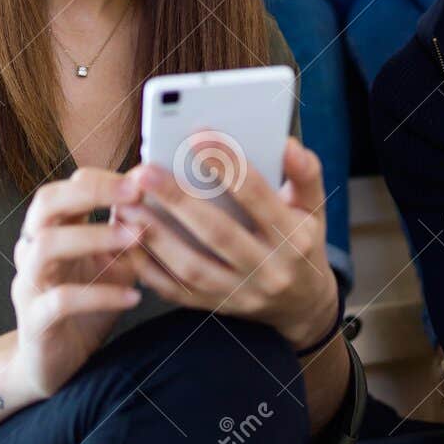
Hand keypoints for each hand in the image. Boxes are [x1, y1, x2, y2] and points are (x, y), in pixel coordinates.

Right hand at [4, 167, 145, 402]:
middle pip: (45, 204)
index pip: (66, 188)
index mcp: (51, 230)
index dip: (102, 180)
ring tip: (137, 238)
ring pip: (47, 246)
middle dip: (90, 194)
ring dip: (94, 237)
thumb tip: (165, 197)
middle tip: (135, 193)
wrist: (54, 362)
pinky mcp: (34, 321)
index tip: (141, 179)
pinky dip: (100, 295)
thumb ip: (129, 232)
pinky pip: (61, 300)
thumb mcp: (114, 263)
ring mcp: (29, 284)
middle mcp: (32, 250)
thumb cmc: (88, 303)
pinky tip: (133, 297)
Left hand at [114, 135, 338, 349]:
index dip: (228, 165)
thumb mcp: (315, 208)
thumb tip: (289, 145)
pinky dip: (148, 266)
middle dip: (178, 201)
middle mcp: (269, 270)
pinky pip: (176, 291)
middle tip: (144, 171)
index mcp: (294, 239)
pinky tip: (128, 238)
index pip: (258, 197)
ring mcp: (240, 294)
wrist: (302, 305)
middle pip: (218, 233)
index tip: (197, 136)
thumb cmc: (303, 243)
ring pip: (192, 267)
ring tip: (128, 205)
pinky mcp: (215, 307)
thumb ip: (305, 174)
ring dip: (155, 236)